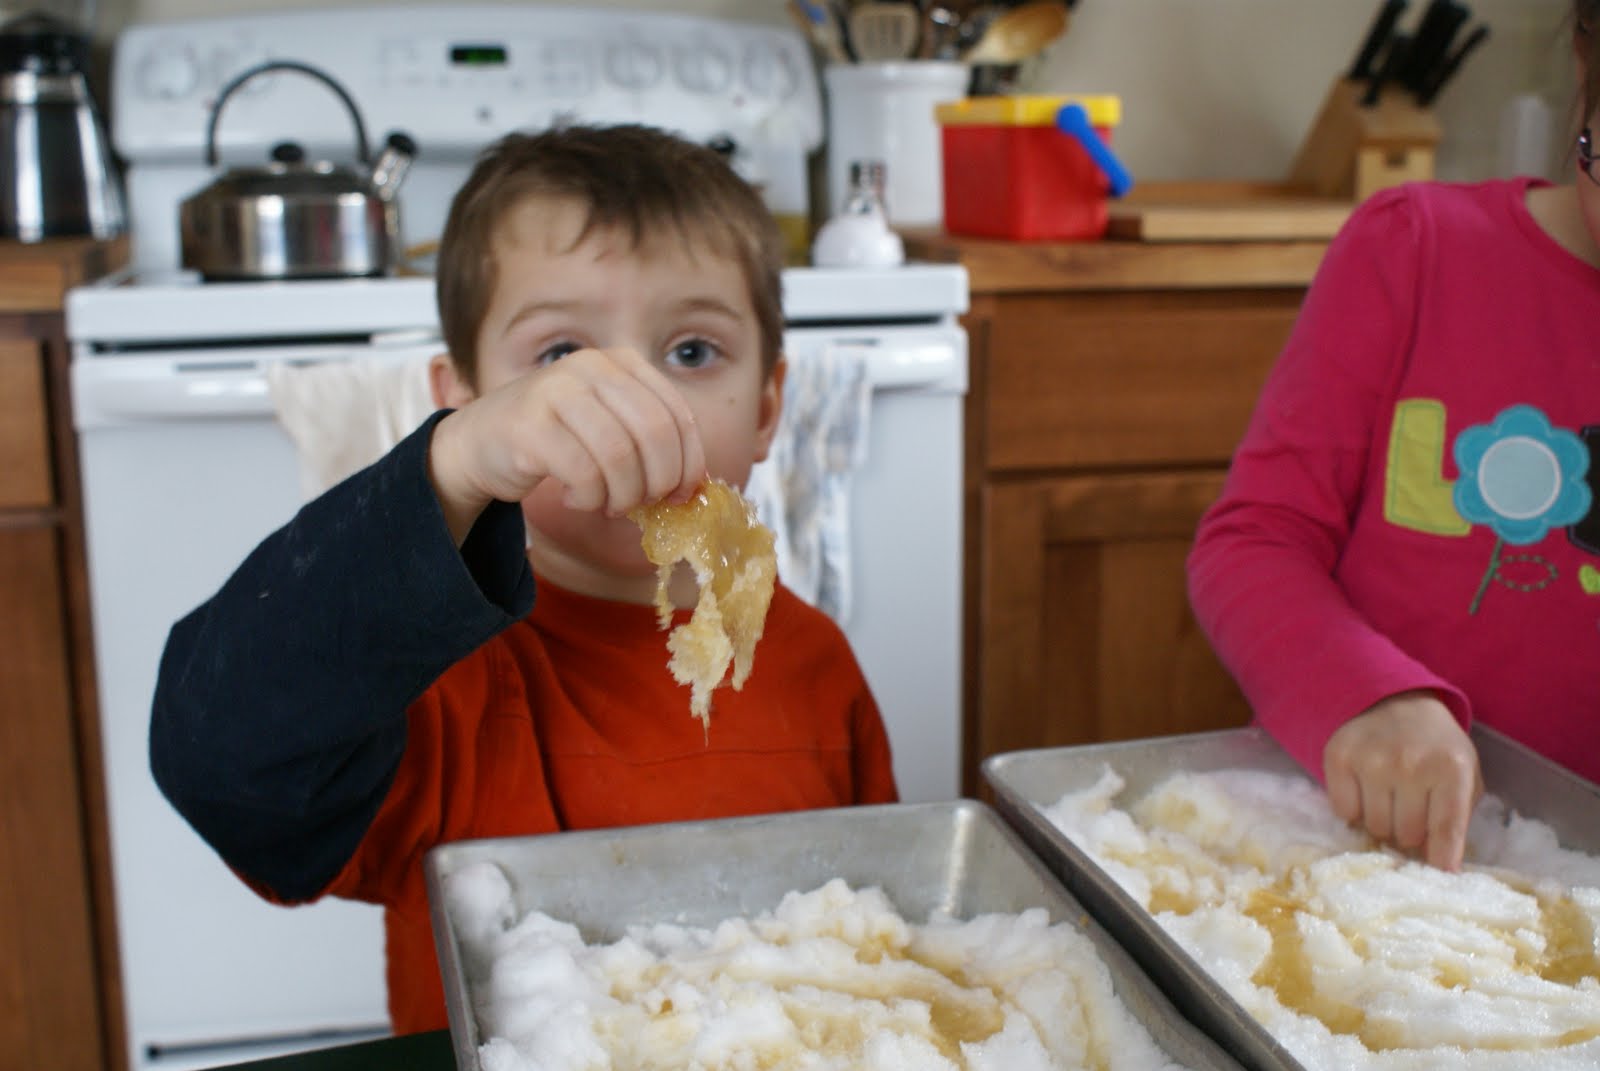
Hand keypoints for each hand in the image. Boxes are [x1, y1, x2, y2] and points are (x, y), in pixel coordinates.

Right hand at [428, 348, 705, 541]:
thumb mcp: (610, 426)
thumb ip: (649, 441)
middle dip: (658, 481)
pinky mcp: (529, 424)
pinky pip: (582, 474)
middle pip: (654, 433)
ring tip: (608, 503)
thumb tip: (692, 486)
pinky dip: (588, 499)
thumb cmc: (555, 440)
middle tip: (643, 503)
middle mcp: (590, 366)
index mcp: (621, 362)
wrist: (480, 443)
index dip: (688, 462)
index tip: (680, 495)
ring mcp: (555, 390)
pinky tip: (577, 498)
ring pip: (620, 456)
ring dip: (622, 495)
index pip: (677, 414)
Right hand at [1322, 690, 1481, 870]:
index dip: (1443, 858)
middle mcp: (1410, 764)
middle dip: (1409, 832)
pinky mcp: (1338, 758)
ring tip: (1388, 799)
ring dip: (1382, 821)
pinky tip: (1364, 790)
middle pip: (1406, 834)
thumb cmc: (1434, 746)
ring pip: (1374, 827)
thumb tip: (1440, 866)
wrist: (1392, 699)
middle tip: (1410, 812)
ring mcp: (1371, 761)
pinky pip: (1344, 811)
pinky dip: (1354, 809)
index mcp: (1451, 768)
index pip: (1446, 828)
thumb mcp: (1463, 773)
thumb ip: (1456, 817)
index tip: (1441, 877)